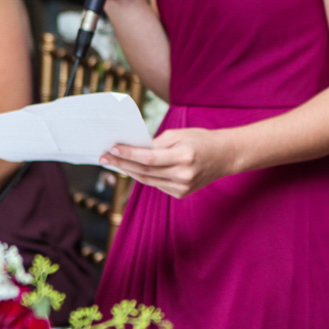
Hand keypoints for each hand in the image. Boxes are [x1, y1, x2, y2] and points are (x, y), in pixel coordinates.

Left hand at [100, 127, 234, 198]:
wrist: (225, 156)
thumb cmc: (201, 140)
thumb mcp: (179, 134)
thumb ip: (156, 143)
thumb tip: (133, 150)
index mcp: (184, 157)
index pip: (149, 158)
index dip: (128, 154)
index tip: (111, 148)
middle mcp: (184, 175)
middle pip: (145, 171)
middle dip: (122, 163)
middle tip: (104, 157)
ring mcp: (183, 187)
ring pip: (148, 180)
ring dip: (129, 171)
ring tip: (114, 162)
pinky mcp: (181, 194)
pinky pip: (157, 185)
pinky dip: (144, 176)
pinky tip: (133, 169)